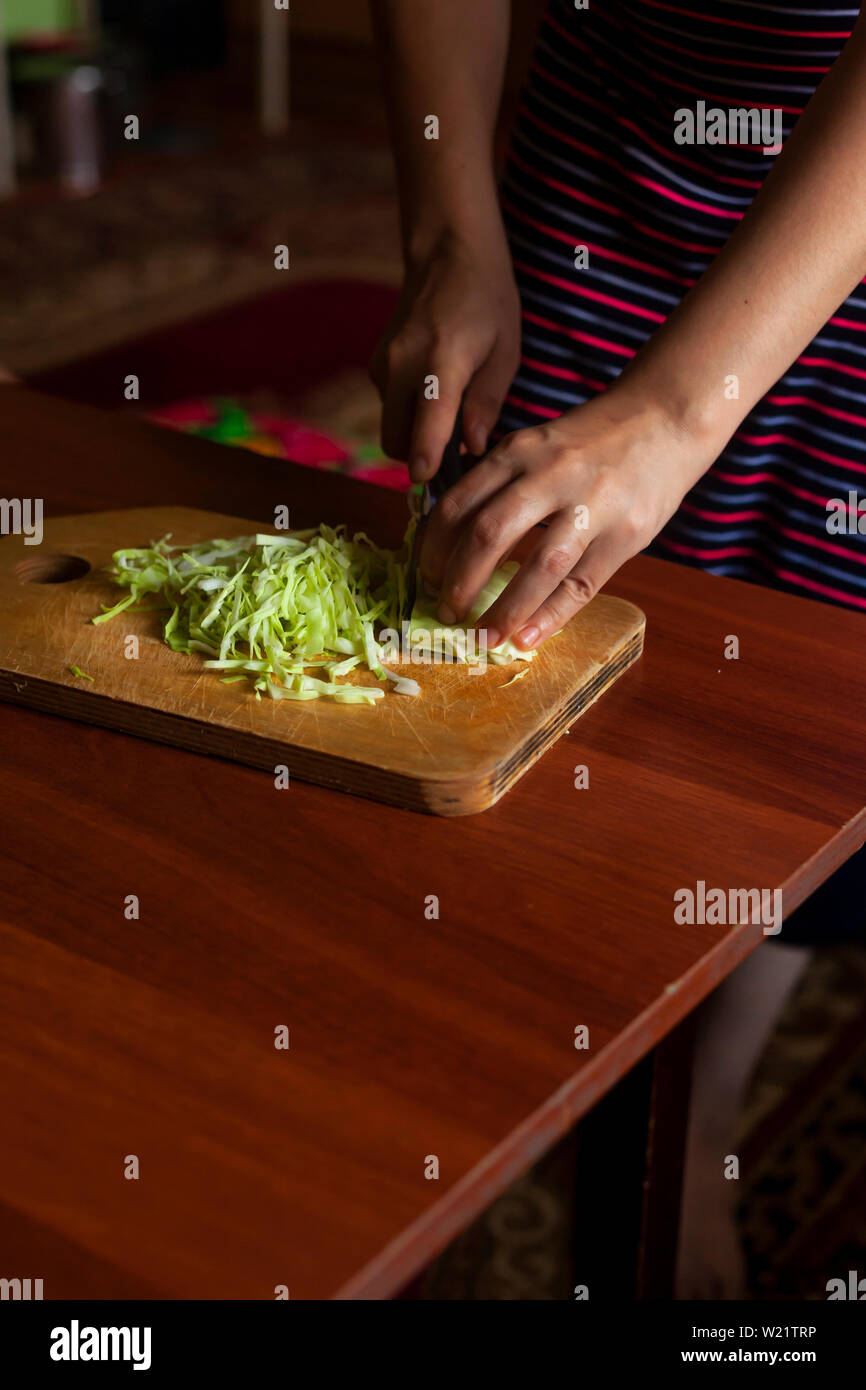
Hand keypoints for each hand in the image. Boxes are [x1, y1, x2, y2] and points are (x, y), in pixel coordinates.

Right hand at [370, 228, 520, 481]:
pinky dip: (409, 415)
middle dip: (421, 457)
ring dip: (416, 436)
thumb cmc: (487, 303)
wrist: (446, 256)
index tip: (426, 480)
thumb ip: (487, 405)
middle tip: (457, 454)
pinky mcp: (375, 367)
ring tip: (451, 418)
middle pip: (397, 440)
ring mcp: (383, 365)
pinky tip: (434, 394)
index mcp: (443, 359)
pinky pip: (390, 409)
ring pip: (391, 428)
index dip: (426, 457)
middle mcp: (403, 364)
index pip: (427, 420)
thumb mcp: (505, 354)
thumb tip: (471, 447)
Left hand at [420, 388, 709, 648]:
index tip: (424, 577)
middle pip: (490, 533)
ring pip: (538, 566)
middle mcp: (551, 475)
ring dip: (505, 609)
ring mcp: (592, 506)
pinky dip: (550, 617)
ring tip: (482, 639)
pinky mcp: (625, 534)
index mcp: (520, 451)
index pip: (460, 503)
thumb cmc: (595, 438)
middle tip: (445, 612)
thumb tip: (455, 538)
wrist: (668, 416)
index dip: (434, 548)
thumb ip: (503, 481)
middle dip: (459, 581)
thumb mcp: (538, 443)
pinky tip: (526, 640)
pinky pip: (581, 585)